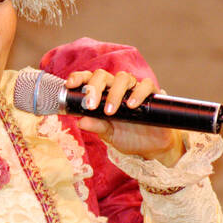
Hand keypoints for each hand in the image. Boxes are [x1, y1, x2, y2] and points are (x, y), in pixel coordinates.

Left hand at [64, 69, 183, 163]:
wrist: (151, 147)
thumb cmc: (127, 136)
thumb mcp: (108, 134)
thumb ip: (96, 126)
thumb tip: (80, 121)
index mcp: (102, 94)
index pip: (88, 79)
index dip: (78, 78)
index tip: (70, 85)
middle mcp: (117, 88)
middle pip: (103, 75)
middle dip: (95, 88)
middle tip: (91, 105)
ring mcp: (134, 89)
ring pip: (123, 78)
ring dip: (115, 93)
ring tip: (111, 111)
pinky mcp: (152, 94)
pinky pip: (146, 85)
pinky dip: (138, 93)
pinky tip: (132, 106)